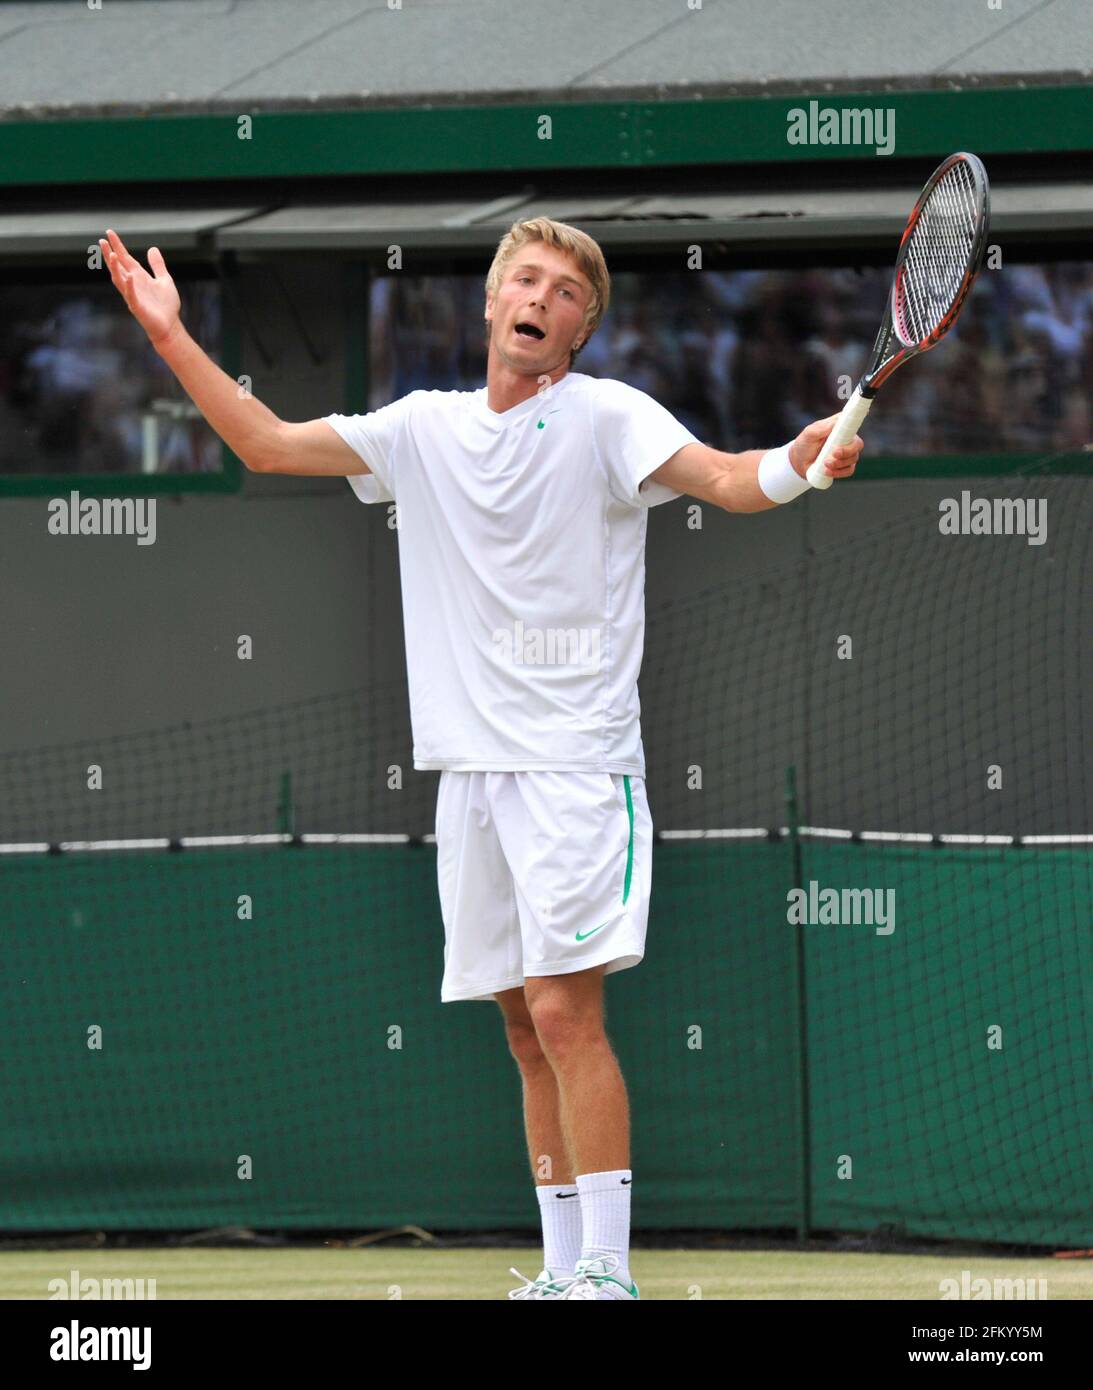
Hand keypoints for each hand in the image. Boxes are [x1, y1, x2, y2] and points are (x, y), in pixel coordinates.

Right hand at [99, 228, 181, 349]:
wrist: (170, 326)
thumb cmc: (166, 306)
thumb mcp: (165, 280)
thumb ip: (157, 265)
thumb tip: (152, 248)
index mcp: (139, 276)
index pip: (125, 258)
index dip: (117, 246)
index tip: (109, 233)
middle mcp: (133, 284)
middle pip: (117, 267)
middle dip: (109, 254)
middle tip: (102, 241)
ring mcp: (133, 296)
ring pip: (119, 280)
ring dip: (115, 268)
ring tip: (111, 254)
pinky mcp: (138, 307)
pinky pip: (131, 295)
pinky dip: (129, 286)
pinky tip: (129, 276)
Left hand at [789, 414, 864, 480]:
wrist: (800, 462)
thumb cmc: (805, 444)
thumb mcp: (808, 434)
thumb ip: (819, 428)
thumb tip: (833, 424)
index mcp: (839, 426)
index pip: (853, 421)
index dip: (856, 423)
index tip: (853, 426)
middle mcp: (847, 438)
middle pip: (857, 443)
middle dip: (847, 451)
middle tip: (834, 454)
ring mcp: (848, 452)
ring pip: (853, 458)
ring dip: (839, 463)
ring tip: (824, 464)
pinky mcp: (846, 465)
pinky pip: (849, 470)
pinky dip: (839, 472)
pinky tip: (827, 471)